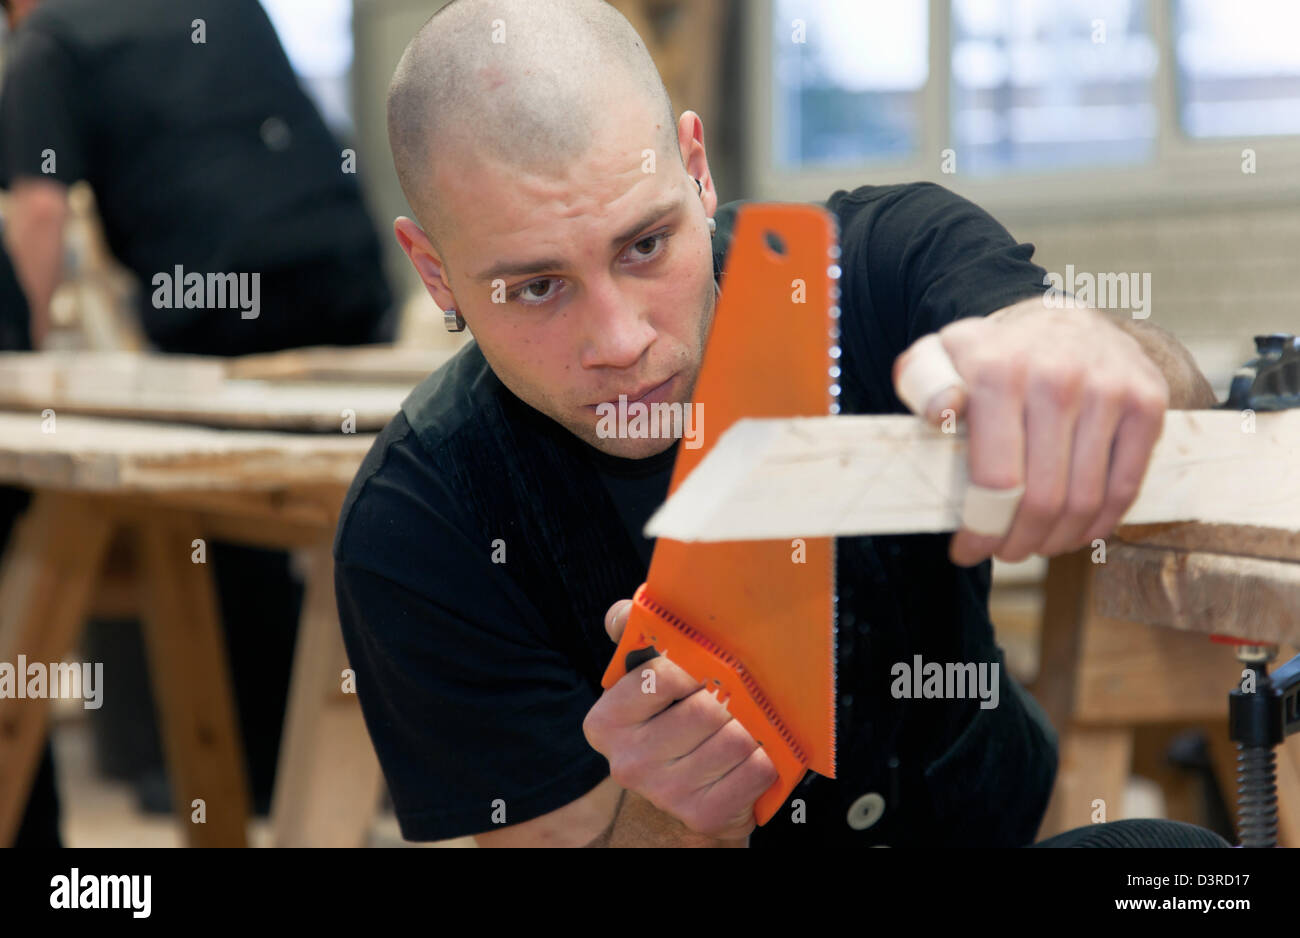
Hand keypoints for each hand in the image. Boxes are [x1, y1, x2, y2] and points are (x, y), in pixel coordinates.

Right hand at [581, 599, 777, 840]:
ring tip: (751, 718)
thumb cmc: (666, 719)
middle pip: (706, 710)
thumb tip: (632, 610)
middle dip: (733, 695)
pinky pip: (756, 770)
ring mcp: (666, 794)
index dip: (698, 662)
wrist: (681, 791)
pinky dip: (767, 756)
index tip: (714, 660)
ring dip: (755, 726)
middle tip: (743, 688)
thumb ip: (636, 637)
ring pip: (736, 740)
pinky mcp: (704, 815)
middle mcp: (629, 761)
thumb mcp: (643, 678)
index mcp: (607, 721)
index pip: (661, 675)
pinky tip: (755, 751)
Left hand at [892, 303, 1169, 565]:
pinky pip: (1126, 486)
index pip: (997, 478)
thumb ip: (923, 381)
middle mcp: (1059, 378)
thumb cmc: (993, 356)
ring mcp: (1109, 390)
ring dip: (1057, 540)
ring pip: (1085, 501)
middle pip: (1043, 498)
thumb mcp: (941, 357)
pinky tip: (1075, 532)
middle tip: (1003, 552)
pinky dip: (1100, 523)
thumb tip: (940, 412)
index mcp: (1000, 372)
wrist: (1060, 319)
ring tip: (1035, 545)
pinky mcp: (1147, 403)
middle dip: (1018, 541)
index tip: (966, 551)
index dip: (982, 528)